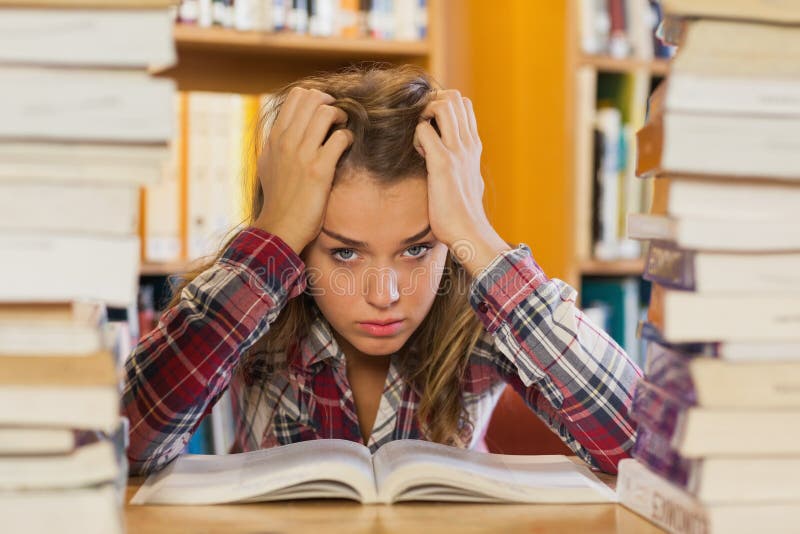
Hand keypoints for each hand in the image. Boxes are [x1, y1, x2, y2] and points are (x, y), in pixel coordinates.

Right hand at [254, 87, 352, 254]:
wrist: (280, 227)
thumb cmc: (278, 199)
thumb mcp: (268, 164)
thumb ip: (276, 143)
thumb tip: (285, 129)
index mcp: (275, 137)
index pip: (296, 96)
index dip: (316, 98)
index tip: (324, 110)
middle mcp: (286, 141)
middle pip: (312, 98)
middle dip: (330, 103)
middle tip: (337, 118)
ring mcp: (302, 154)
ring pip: (326, 112)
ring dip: (341, 117)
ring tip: (342, 130)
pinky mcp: (319, 169)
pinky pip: (340, 138)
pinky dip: (348, 138)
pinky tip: (346, 148)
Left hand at [413, 90, 510, 276]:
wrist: (469, 231)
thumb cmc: (463, 211)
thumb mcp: (468, 180)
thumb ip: (463, 164)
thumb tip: (458, 162)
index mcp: (474, 146)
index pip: (464, 105)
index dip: (443, 106)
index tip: (431, 126)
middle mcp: (468, 143)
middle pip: (454, 97)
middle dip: (431, 104)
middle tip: (421, 128)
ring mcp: (457, 151)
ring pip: (443, 105)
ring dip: (424, 114)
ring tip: (420, 138)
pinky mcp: (443, 163)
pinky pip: (424, 131)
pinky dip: (416, 136)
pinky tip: (417, 153)